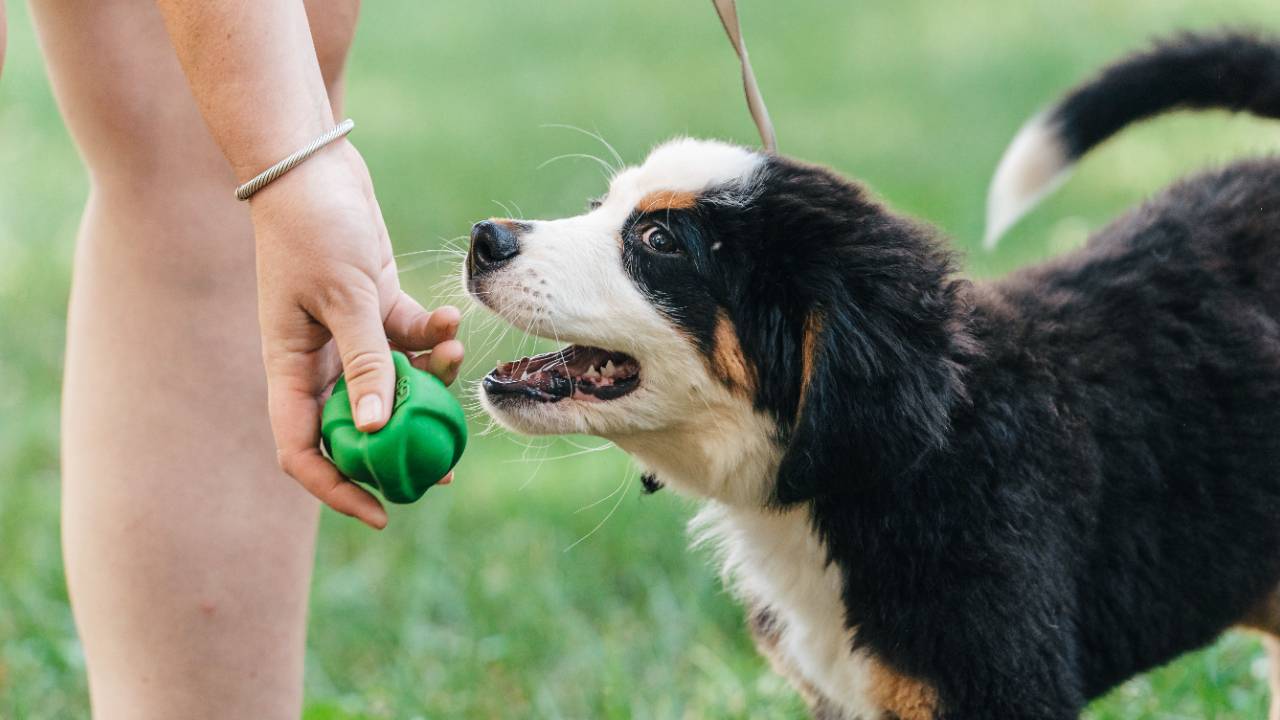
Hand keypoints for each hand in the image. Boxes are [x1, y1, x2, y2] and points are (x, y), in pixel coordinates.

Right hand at [250, 142, 463, 528]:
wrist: (314, 166)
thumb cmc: (313, 227)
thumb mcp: (343, 297)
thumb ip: (366, 361)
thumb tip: (377, 428)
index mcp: (289, 369)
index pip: (303, 451)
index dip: (338, 490)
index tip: (383, 512)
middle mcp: (317, 361)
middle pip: (357, 428)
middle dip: (400, 449)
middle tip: (447, 466)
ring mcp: (349, 336)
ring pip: (395, 385)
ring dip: (429, 384)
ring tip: (456, 363)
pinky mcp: (378, 308)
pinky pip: (412, 340)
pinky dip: (434, 337)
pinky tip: (453, 319)